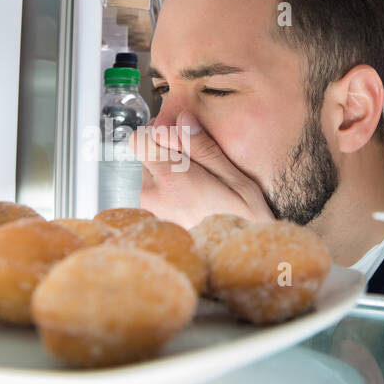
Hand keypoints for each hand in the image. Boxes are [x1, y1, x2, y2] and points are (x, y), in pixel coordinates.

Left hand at [135, 111, 274, 227]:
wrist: (238, 263)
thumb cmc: (244, 224)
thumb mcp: (236, 180)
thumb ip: (205, 148)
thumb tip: (183, 120)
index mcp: (172, 179)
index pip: (139, 140)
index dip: (157, 132)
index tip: (178, 136)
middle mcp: (154, 196)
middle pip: (146, 156)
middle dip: (168, 154)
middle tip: (199, 164)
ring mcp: (153, 212)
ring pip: (152, 176)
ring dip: (171, 175)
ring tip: (201, 188)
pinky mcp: (156, 224)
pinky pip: (157, 196)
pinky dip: (172, 194)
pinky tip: (196, 203)